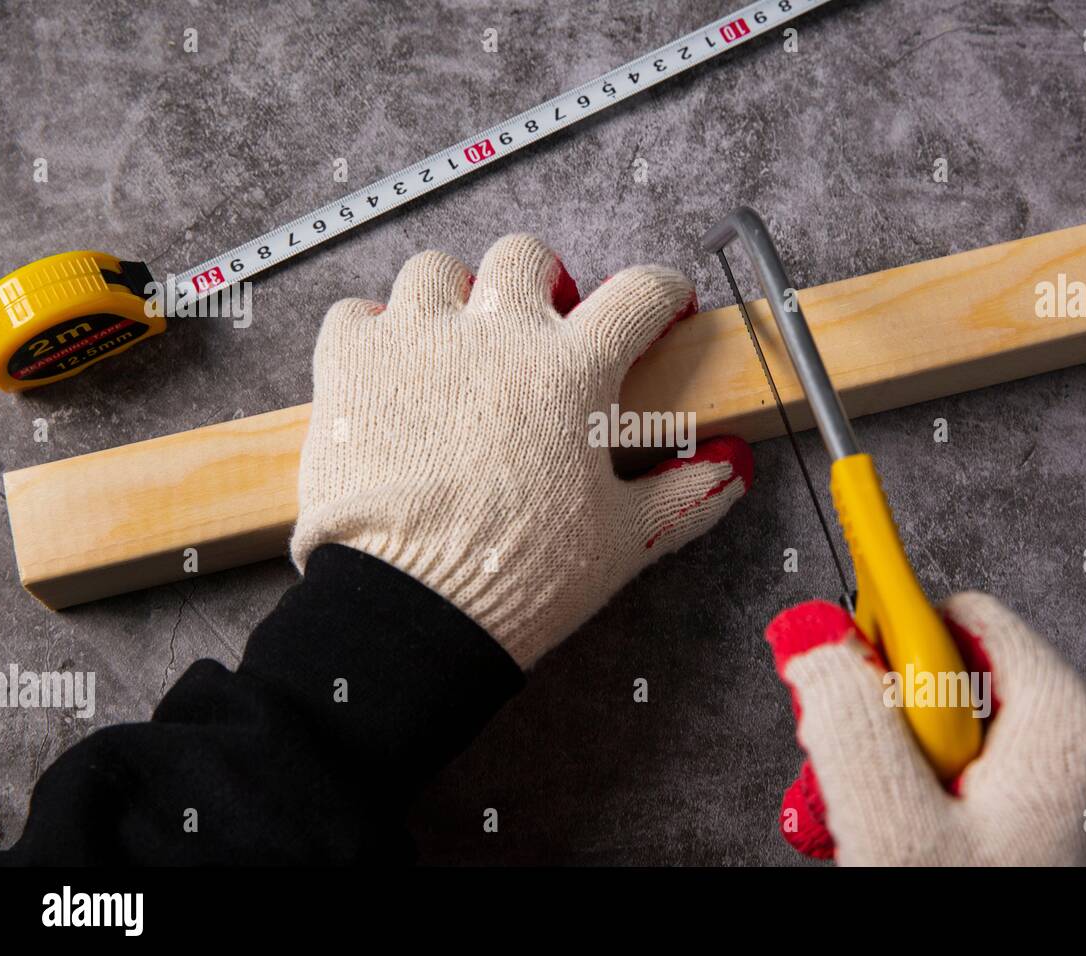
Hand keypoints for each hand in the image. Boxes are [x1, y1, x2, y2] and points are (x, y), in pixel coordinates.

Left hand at [292, 234, 751, 667]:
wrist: (411, 605)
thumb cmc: (524, 573)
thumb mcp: (623, 540)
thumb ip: (686, 494)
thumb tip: (733, 467)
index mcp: (572, 372)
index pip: (638, 293)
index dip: (661, 291)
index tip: (662, 306)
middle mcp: (497, 336)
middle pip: (525, 257)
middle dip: (541, 283)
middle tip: (541, 328)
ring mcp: (419, 341)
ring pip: (435, 270)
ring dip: (453, 298)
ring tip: (455, 345)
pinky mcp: (351, 364)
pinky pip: (356, 313)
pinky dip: (373, 333)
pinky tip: (386, 372)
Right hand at [766, 592, 1085, 864]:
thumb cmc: (978, 936)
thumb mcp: (891, 830)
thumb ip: (845, 719)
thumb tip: (809, 635)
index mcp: (1075, 732)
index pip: (964, 617)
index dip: (890, 643)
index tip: (843, 677)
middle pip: (966, 680)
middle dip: (895, 730)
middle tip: (868, 799)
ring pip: (976, 739)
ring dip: (912, 779)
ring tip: (894, 843)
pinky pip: (1003, 787)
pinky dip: (949, 812)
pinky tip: (926, 861)